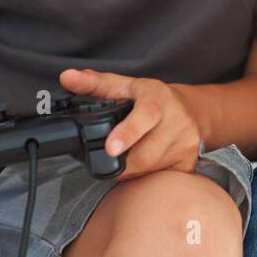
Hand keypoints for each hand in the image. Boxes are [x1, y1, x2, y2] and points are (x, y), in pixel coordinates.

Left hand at [59, 68, 202, 178]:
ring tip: (127, 157)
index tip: (110, 147)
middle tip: (111, 155)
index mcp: (158, 98)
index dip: (127, 133)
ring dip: (132, 171)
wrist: (190, 110)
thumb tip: (66, 78)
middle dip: (121, 162)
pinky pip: (162, 179)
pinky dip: (146, 177)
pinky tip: (145, 165)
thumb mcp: (125, 86)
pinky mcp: (189, 162)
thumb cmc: (151, 99)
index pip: (146, 116)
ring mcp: (186, 143)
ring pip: (150, 170)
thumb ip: (94, 84)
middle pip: (144, 155)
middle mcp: (177, 121)